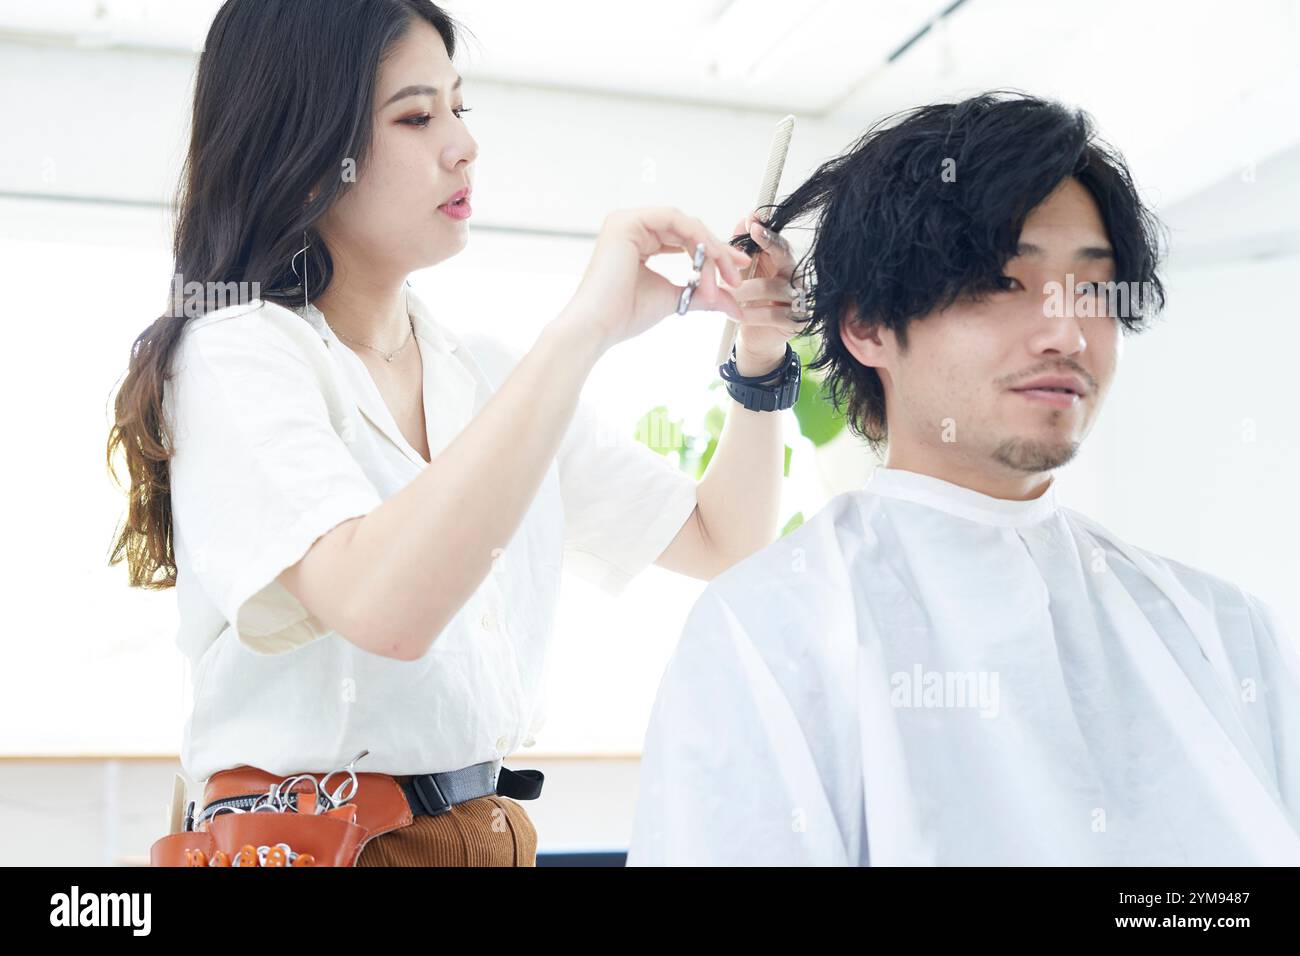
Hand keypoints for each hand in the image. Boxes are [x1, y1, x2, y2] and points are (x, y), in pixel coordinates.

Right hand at [560, 207, 752, 354]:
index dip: (713, 253)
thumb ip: (703, 295)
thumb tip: (733, 304)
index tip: (736, 272)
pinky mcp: (627, 222)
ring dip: (710, 250)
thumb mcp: (674, 299)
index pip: (684, 238)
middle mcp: (631, 227)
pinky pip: (675, 221)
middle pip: (688, 230)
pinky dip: (697, 240)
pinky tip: (709, 262)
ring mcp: (627, 221)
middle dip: (718, 251)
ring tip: (724, 277)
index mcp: (638, 241)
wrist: (597, 327)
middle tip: (737, 274)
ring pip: (685, 225)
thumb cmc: (624, 316)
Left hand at [725, 212, 806, 376]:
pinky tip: (733, 314)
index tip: (753, 223)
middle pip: (783, 260)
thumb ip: (745, 248)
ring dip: (743, 290)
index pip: (780, 244)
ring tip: (722, 291)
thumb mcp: (746, 273)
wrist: (758, 337)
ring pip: (771, 288)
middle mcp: (798, 278)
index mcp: (786, 263)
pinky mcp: (797, 321)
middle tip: (745, 244)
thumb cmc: (753, 302)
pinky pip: (771, 314)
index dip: (767, 234)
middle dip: (763, 251)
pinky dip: (750, 314)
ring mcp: (801, 300)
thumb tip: (745, 218)